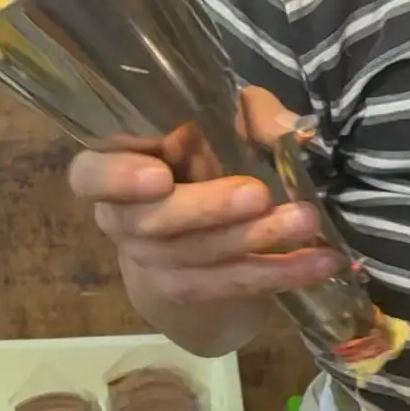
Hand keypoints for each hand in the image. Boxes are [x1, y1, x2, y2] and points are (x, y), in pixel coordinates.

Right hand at [68, 87, 343, 307]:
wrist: (199, 245)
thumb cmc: (207, 166)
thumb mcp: (226, 126)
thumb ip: (250, 117)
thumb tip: (287, 128)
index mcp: (116, 167)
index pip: (89, 174)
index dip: (116, 178)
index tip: (159, 176)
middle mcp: (121, 220)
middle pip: (150, 222)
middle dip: (207, 208)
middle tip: (258, 195)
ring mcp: (150, 262)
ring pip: (196, 256)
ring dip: (255, 240)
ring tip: (305, 221)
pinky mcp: (187, 293)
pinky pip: (232, 284)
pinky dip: (280, 272)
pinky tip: (321, 262)